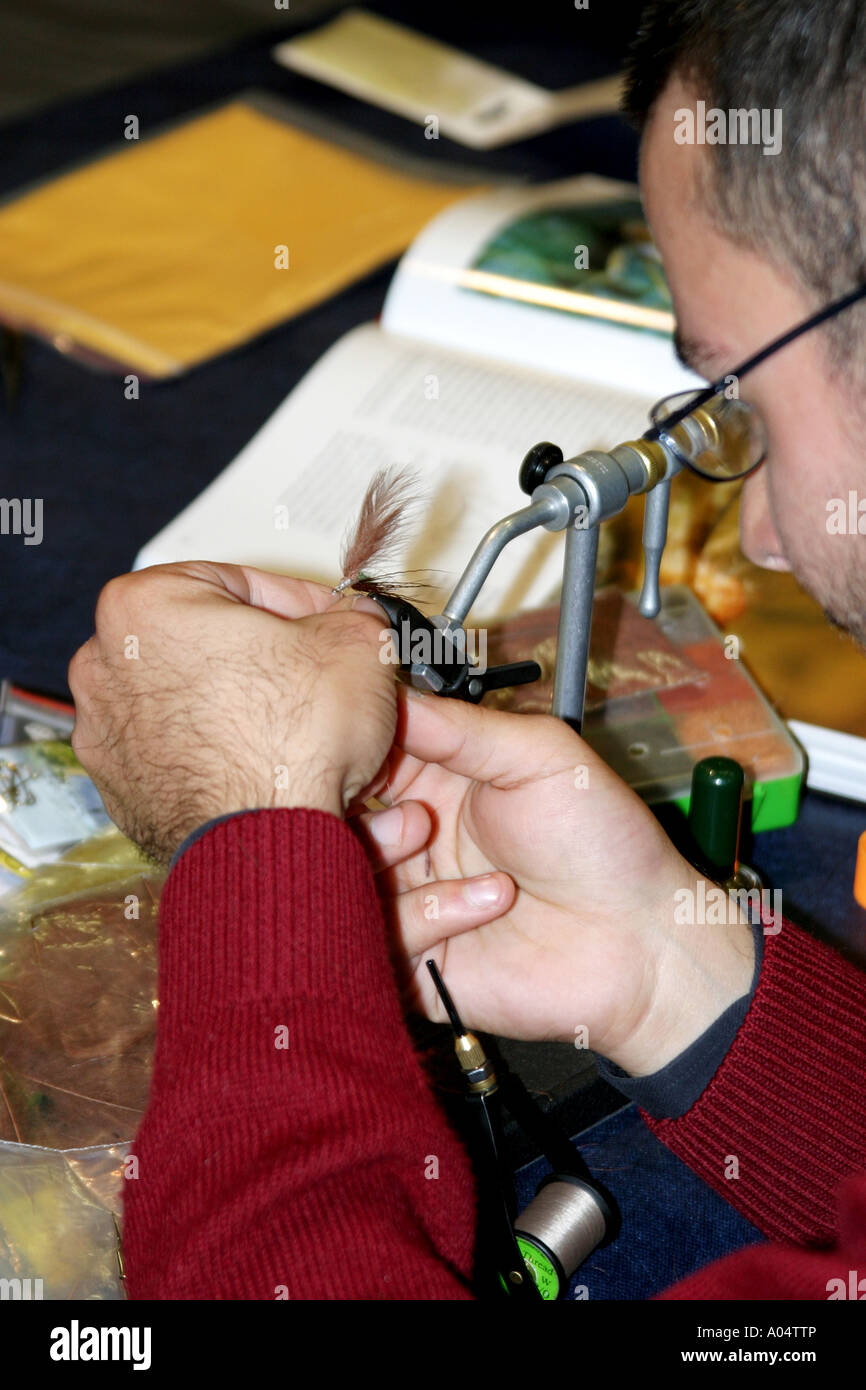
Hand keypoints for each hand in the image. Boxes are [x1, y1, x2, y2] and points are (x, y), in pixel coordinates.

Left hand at [68, 562, 399, 862]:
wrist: (265, 843)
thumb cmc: (289, 745)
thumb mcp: (357, 644)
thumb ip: (354, 618)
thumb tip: (356, 624)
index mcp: (144, 604)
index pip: (240, 583)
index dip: (303, 604)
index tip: (332, 624)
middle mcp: (105, 664)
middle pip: (210, 643)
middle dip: (270, 659)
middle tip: (322, 675)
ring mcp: (107, 734)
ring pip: (195, 703)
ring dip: (246, 709)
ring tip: (303, 728)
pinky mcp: (122, 793)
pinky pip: (182, 757)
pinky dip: (221, 757)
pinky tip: (269, 768)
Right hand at [364, 690, 754, 1075]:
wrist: (642, 941)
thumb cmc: (606, 842)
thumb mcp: (538, 755)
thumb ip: (459, 725)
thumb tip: (384, 692)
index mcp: (436, 783)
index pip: (362, 756)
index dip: (351, 749)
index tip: (346, 742)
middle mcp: (413, 841)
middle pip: (333, 818)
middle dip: (363, 810)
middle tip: (416, 814)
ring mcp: (408, 900)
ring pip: (342, 875)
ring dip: (392, 859)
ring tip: (443, 851)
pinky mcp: (412, 961)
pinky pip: (377, 936)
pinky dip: (429, 914)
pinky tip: (489, 903)